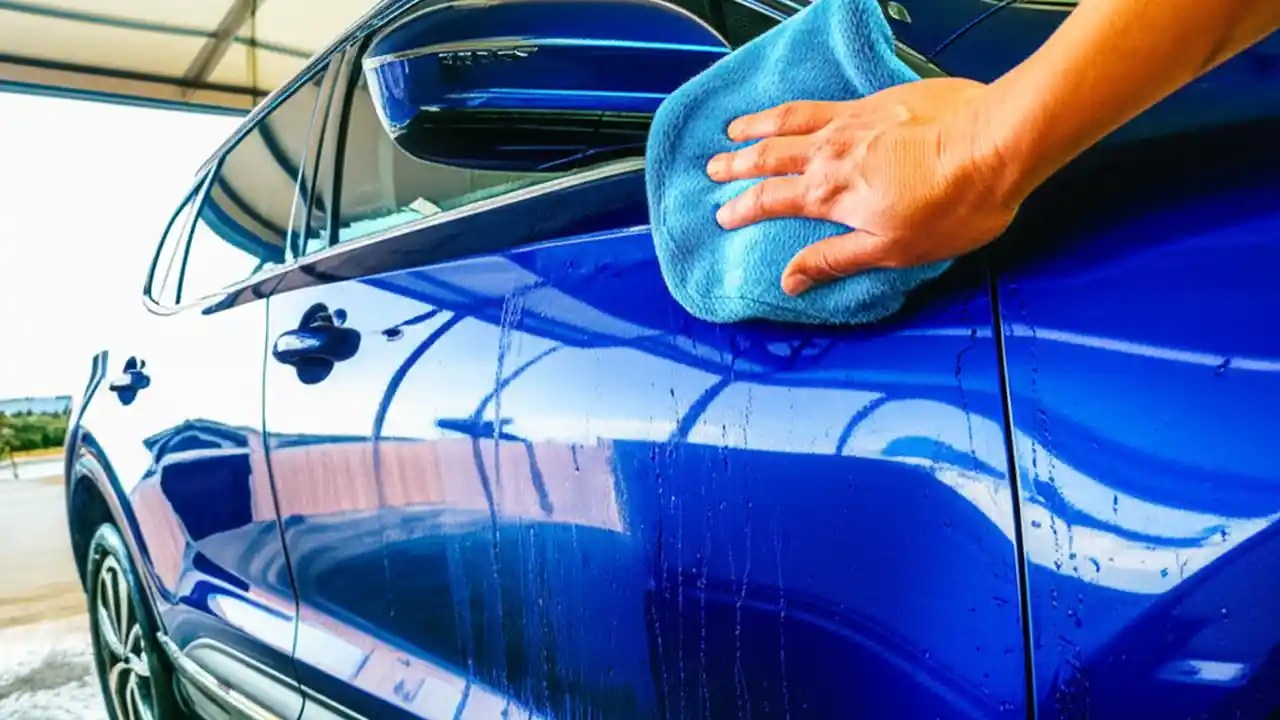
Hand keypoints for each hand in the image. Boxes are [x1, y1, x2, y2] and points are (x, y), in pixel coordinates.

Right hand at [707, 78, 1022, 295]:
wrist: (997, 142)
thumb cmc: (955, 203)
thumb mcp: (892, 250)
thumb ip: (835, 260)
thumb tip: (790, 278)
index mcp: (830, 194)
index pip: (771, 200)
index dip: (741, 209)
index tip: (722, 216)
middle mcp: (831, 153)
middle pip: (770, 156)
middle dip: (738, 164)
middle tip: (714, 169)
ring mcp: (853, 121)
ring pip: (789, 121)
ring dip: (757, 126)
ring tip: (736, 130)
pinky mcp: (877, 101)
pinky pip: (820, 101)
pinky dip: (794, 106)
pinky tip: (793, 108)